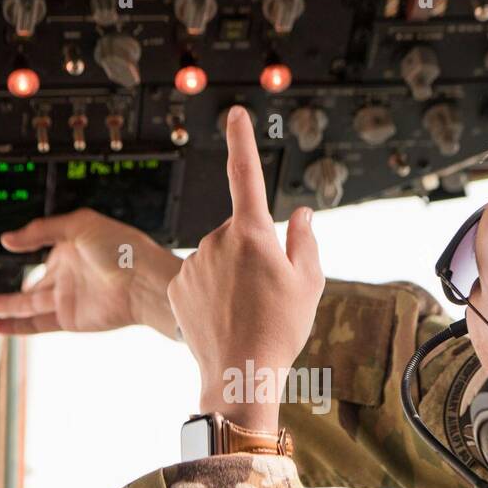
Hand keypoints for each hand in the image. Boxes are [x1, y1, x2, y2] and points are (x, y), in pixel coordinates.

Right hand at [0, 208, 180, 338]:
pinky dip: (15, 327)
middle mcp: (69, 276)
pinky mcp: (69, 320)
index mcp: (72, 250)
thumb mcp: (78, 225)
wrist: (143, 281)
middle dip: (15, 293)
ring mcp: (68, 299)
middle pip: (34, 285)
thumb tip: (7, 240)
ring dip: (7, 308)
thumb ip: (40, 231)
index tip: (8, 254)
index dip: (27, 258)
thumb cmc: (122, 248)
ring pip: (30, 307)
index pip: (43, 255)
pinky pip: (37, 325)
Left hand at [169, 106, 324, 431]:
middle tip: (269, 292)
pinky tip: (225, 316)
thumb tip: (301, 215)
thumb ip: (305, 240)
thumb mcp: (309, 282)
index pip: (246, 174)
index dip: (242, 140)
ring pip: (220, 256)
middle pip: (241, 232)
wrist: (240, 372)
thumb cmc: (279, 330)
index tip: (235, 115)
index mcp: (253, 233)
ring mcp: (194, 263)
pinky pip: (201, 277)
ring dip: (234, 273)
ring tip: (248, 309)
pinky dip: (213, 291)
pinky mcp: (178, 285)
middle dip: (254, 252)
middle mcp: (218, 240)